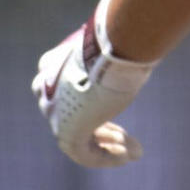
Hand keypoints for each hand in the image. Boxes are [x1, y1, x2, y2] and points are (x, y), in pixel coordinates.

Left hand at [31, 0, 154, 168]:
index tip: (117, 110)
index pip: (68, 90)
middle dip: (104, 129)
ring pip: (80, 137)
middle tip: (127, 138)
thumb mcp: (116, 42)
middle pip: (75, 115)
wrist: (112, 50)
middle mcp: (46, 89)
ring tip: (135, 152)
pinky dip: (107, 157)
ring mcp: (53, 112)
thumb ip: (119, 48)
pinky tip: (128, 155)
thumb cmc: (120, 39)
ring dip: (109, 146)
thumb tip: (144, 32)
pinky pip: (84, 153)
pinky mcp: (65, 131)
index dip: (93, 104)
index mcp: (51, 65)